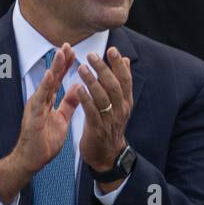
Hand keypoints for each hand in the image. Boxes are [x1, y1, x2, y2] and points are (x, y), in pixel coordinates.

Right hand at [0, 43, 81, 201]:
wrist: (32, 159)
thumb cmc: (44, 140)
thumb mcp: (61, 119)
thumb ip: (68, 103)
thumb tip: (78, 89)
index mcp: (47, 101)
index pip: (58, 79)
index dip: (65, 65)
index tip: (74, 50)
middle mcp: (40, 101)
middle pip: (51, 77)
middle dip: (60, 61)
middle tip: (67, 44)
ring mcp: (35, 108)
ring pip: (46, 85)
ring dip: (53, 69)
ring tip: (60, 54)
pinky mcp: (33, 117)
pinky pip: (40, 100)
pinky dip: (44, 87)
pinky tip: (49, 76)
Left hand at [76, 47, 133, 183]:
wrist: (107, 154)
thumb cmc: (110, 125)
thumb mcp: (120, 103)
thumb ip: (121, 82)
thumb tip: (125, 60)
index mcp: (126, 102)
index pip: (125, 80)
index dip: (119, 65)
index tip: (112, 50)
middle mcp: (121, 110)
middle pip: (114, 86)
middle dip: (104, 69)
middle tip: (92, 55)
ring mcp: (110, 120)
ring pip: (103, 98)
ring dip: (92, 82)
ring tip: (82, 68)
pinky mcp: (98, 130)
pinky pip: (92, 112)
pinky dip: (86, 100)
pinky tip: (78, 89)